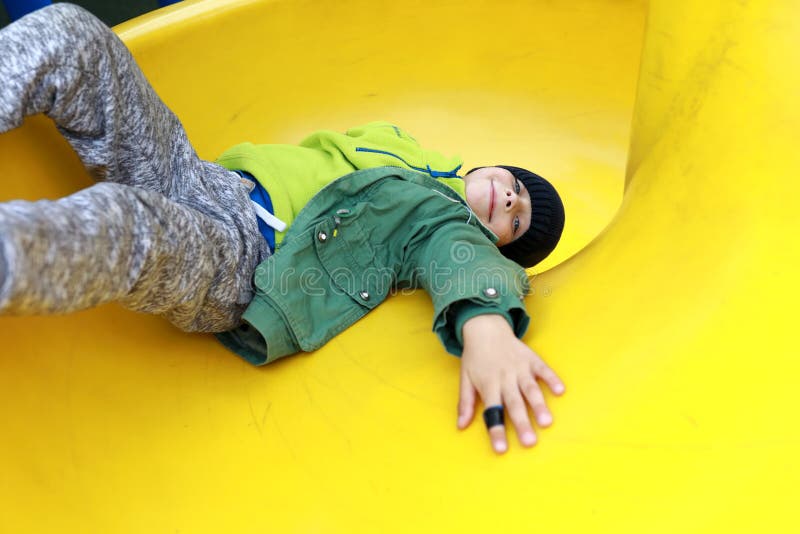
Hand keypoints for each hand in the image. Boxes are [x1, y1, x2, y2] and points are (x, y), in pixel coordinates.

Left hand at [458, 314, 564, 453]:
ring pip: (530, 389)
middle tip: (530, 442)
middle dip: (522, 423)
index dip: (496, 430)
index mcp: (488, 384)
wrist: (485, 328)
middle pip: (514, 403)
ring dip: (539, 405)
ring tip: (547, 422)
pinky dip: (552, 379)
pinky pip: (543, 369)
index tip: (502, 449)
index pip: (492, 411)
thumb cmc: (475, 358)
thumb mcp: (465, 378)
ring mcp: (520, 368)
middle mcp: (505, 377)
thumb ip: (465, 402)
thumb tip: (461, 426)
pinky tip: (560, 390)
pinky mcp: (532, 359)